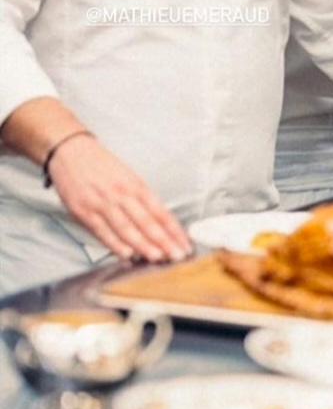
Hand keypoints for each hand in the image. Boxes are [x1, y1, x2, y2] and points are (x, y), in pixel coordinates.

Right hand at [47, 133, 191, 262]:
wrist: (70, 151)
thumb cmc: (101, 166)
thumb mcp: (129, 177)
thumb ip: (142, 200)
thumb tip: (160, 225)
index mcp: (136, 186)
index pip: (160, 212)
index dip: (174, 230)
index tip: (185, 244)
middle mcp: (122, 195)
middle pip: (147, 221)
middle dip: (164, 241)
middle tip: (178, 255)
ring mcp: (103, 204)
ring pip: (127, 228)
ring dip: (143, 245)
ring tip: (157, 257)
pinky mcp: (84, 211)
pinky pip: (103, 231)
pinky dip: (115, 244)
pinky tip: (127, 254)